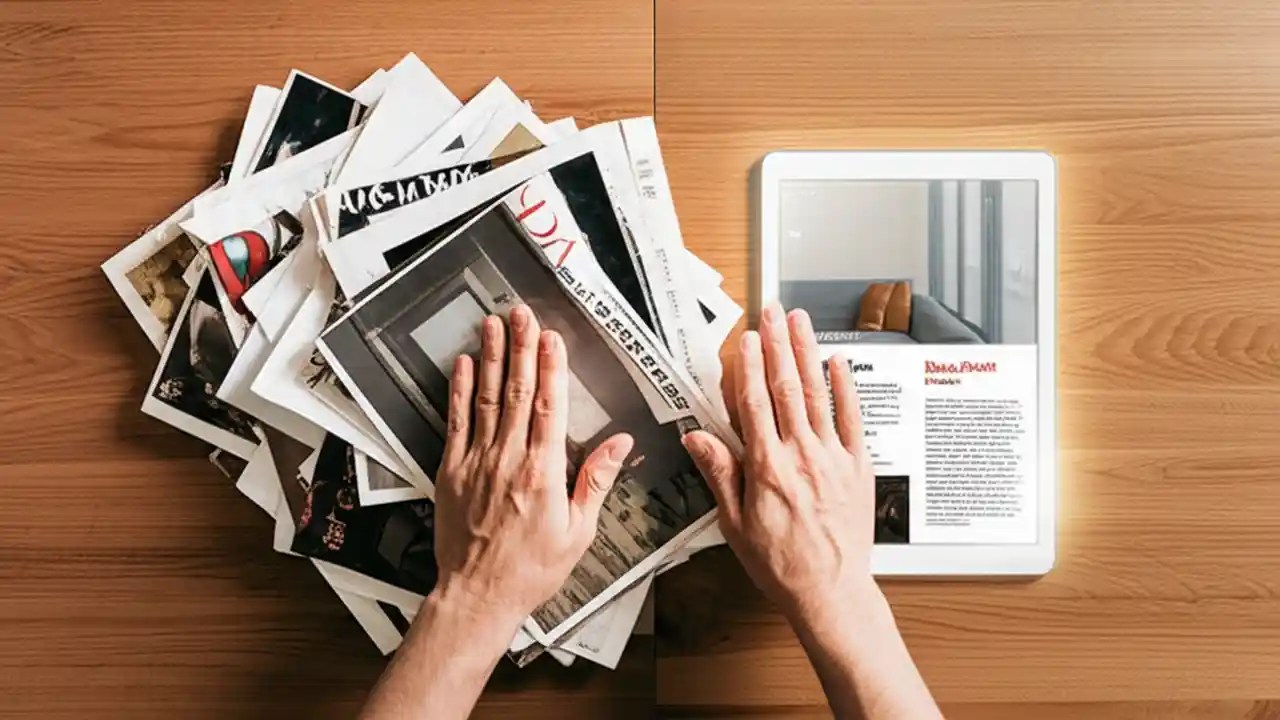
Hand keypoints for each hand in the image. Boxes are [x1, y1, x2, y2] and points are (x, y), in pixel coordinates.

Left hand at [432, 304, 632, 622]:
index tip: (553, 338)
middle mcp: (508, 460)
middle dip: (522, 348)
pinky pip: (456, 422)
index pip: (550, 406)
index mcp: (543, 473)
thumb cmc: (529, 570)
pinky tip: (464, 365)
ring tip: (494, 325)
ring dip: (493, 358)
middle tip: (521, 314)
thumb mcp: (578, 532)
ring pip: (487, 398)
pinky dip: (460, 390)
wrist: (478, 595)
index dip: (552, 367)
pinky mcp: (452, 471)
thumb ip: (596, 481)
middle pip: (519, 392)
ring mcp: (477, 462)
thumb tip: (619, 444)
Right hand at [682, 305, 877, 625]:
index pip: (755, 403)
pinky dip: (845, 387)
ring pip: (818, 393)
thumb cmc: (781, 564)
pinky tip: (838, 361)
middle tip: (772, 313)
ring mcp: (833, 458)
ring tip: (800, 321)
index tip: (747, 339)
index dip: (750, 366)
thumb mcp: (734, 523)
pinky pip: (852, 418)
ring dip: (807, 353)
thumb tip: (697, 438)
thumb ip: (719, 473)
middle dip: (778, 345)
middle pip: (787, 387)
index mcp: (766, 468)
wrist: (830, 591)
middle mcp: (801, 456)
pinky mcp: (858, 467)